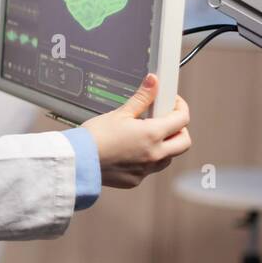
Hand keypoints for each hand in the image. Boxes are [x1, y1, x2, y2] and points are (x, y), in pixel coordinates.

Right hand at [81, 74, 191, 188]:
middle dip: (180, 129)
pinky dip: (147, 159)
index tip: (171, 102)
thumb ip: (141, 98)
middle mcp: (154, 154)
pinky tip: (131, 151)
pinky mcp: (135, 180)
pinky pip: (150, 169)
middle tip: (165, 120)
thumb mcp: (120, 113)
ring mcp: (146, 169)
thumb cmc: (94, 138)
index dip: (180, 107)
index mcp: (152, 135)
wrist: (77, 161)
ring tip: (146, 136)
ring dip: (165, 146)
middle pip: (184, 142)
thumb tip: (153, 83)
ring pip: (169, 157)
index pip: (182, 119)